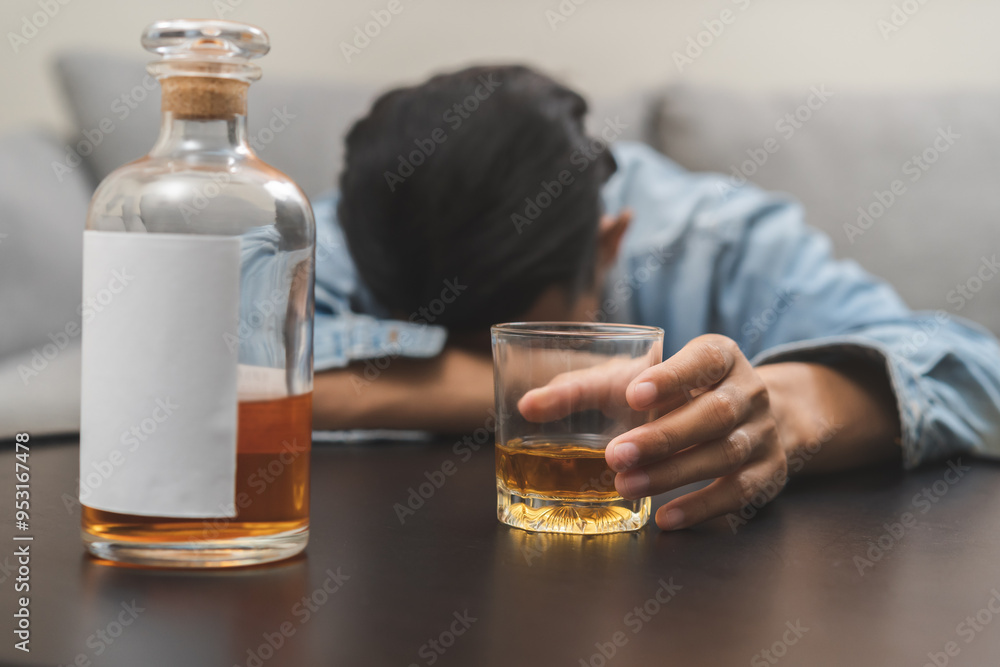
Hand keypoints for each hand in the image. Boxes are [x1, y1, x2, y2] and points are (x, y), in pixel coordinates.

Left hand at [519, 334, 788, 529]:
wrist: (747, 417)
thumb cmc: (673, 396)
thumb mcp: (633, 382)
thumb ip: (581, 390)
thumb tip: (525, 405)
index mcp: (719, 356)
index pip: (703, 359)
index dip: (672, 376)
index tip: (635, 393)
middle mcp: (749, 391)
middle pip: (713, 413)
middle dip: (663, 436)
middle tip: (616, 455)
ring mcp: (763, 433)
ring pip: (725, 454)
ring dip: (674, 473)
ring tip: (626, 487)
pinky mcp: (769, 473)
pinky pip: (739, 493)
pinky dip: (701, 507)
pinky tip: (664, 516)